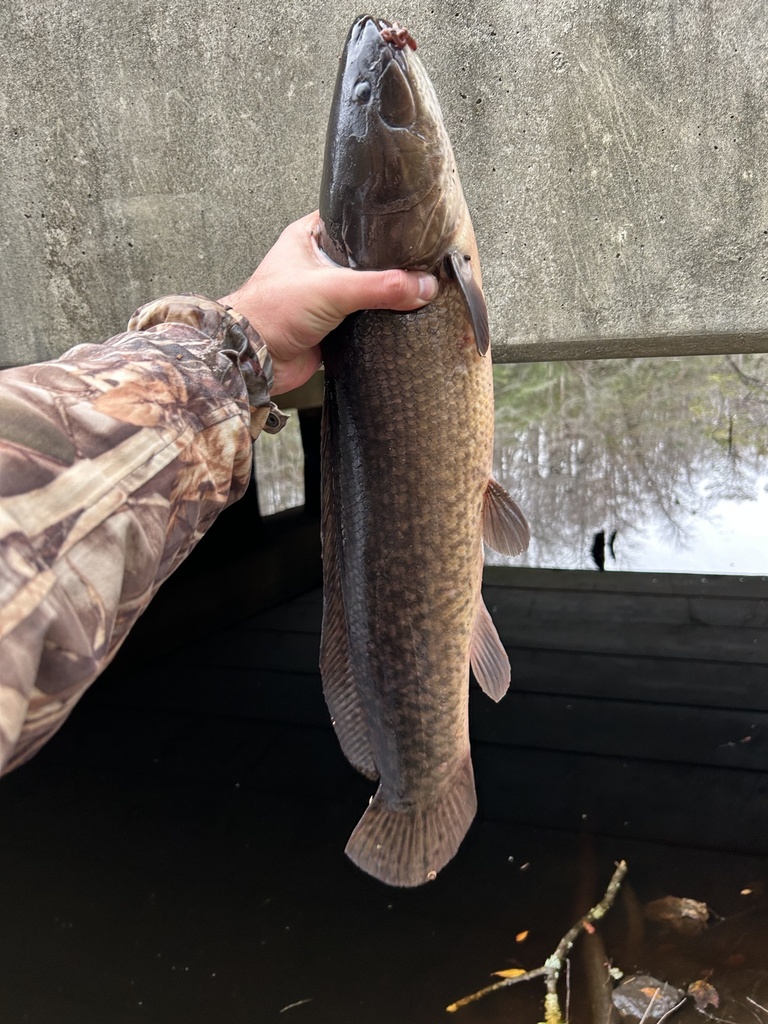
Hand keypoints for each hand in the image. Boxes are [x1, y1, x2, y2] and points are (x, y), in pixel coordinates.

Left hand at [218, 212, 438, 394]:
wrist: (254, 360)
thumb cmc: (270, 312)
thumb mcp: (332, 288)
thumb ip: (380, 286)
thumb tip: (423, 286)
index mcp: (310, 238)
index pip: (352, 221)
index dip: (379, 224)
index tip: (410, 229)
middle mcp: (317, 266)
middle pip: (365, 260)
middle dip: (389, 266)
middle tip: (419, 264)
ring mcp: (324, 298)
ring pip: (366, 293)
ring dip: (384, 298)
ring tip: (414, 293)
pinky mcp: (331, 328)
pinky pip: (363, 322)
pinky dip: (378, 324)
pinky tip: (397, 322)